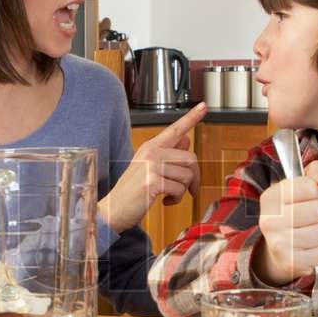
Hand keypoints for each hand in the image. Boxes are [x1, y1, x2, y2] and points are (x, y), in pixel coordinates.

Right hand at [100, 103, 206, 232]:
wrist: (113, 209)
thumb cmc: (131, 191)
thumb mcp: (149, 167)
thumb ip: (168, 153)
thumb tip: (186, 140)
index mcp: (151, 146)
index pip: (175, 129)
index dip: (191, 117)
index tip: (204, 106)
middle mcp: (152, 152)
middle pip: (190, 158)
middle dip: (194, 177)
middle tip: (190, 189)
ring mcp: (152, 165)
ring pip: (187, 176)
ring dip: (182, 191)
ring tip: (169, 195)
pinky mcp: (153, 181)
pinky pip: (179, 189)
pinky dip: (176, 199)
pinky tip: (165, 201)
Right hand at [252, 160, 317, 285]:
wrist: (276, 251)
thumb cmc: (294, 212)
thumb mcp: (301, 186)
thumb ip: (316, 171)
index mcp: (271, 197)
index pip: (309, 186)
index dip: (317, 192)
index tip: (310, 198)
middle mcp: (270, 220)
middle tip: (313, 218)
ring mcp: (279, 242)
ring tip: (313, 232)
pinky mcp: (291, 261)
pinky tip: (315, 246)